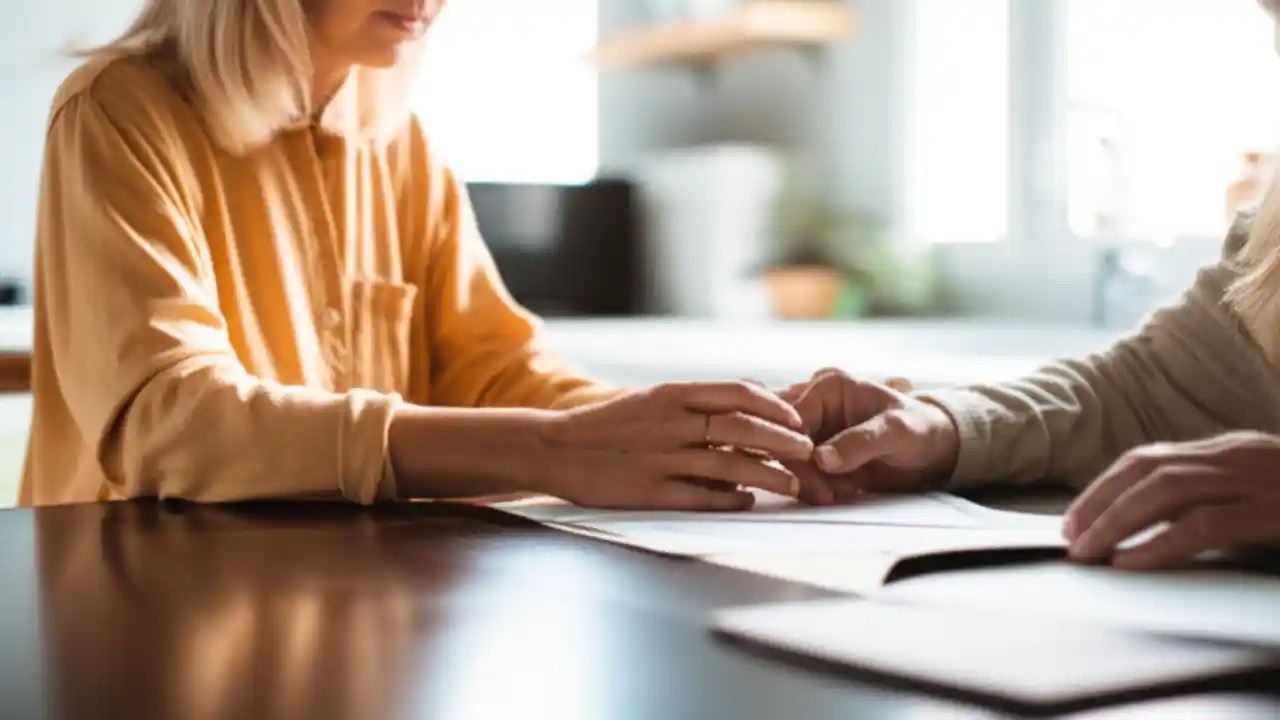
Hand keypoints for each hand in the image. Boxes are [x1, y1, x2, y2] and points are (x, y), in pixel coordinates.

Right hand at [542, 382, 814, 509]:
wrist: (556, 448)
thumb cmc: (609, 426)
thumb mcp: (652, 400)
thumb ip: (695, 401)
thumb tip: (746, 396)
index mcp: (673, 395)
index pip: (738, 393)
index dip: (774, 407)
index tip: (796, 420)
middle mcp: (672, 424)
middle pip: (744, 429)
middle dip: (783, 441)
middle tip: (807, 451)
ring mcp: (663, 459)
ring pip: (731, 465)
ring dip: (768, 476)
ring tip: (792, 484)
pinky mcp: (651, 492)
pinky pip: (703, 497)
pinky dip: (731, 500)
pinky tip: (747, 502)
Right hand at [782, 369, 959, 504]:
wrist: (936, 450)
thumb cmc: (920, 428)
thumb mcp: (895, 431)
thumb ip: (859, 442)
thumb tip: (822, 458)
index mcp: (829, 387)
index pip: (794, 420)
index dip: (797, 449)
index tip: (815, 475)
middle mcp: (816, 406)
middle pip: (785, 441)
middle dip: (802, 471)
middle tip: (825, 495)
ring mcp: (816, 433)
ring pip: (791, 462)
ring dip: (810, 483)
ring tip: (838, 494)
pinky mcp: (820, 456)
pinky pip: (803, 475)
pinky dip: (818, 488)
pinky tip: (841, 492)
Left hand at [1065, 432, 1279, 569]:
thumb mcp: (1253, 491)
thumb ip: (1206, 500)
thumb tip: (1150, 525)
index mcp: (1223, 452)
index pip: (1146, 460)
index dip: (1103, 488)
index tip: (1073, 521)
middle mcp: (1232, 457)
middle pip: (1146, 469)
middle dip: (1099, 503)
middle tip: (1070, 538)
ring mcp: (1252, 480)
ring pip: (1166, 490)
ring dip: (1117, 521)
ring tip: (1088, 551)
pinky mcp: (1272, 512)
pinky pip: (1205, 525)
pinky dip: (1160, 543)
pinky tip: (1130, 561)